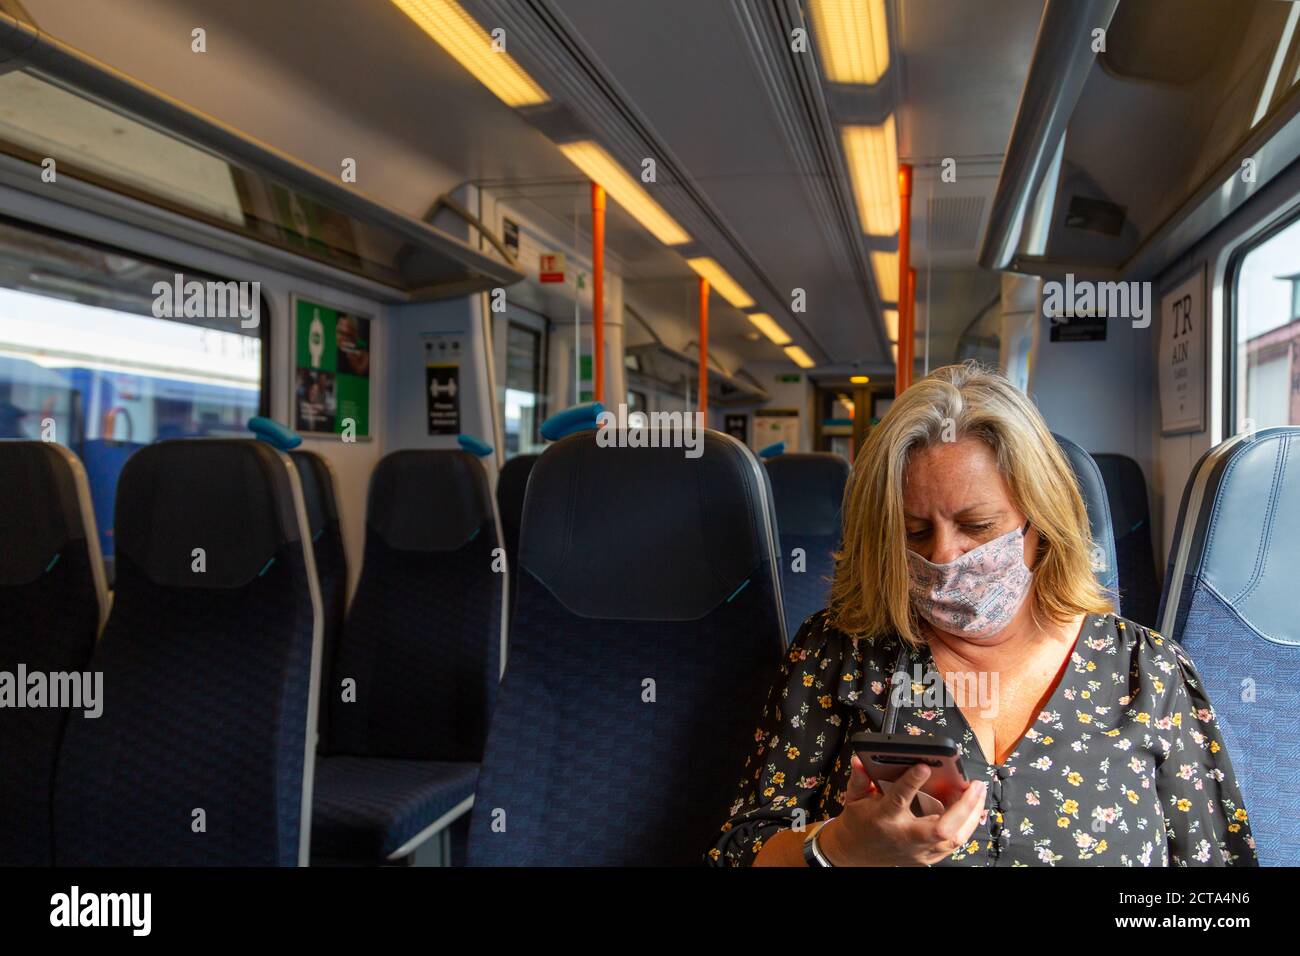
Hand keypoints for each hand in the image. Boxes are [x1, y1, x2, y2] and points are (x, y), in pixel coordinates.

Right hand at [817, 758, 986, 865]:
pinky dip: (967, 825)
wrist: (857, 855)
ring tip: (979, 792)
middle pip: (940, 828)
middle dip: (962, 807)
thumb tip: (860, 759)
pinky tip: (974, 809)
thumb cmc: (859, 823)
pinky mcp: (928, 858)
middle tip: (975, 785)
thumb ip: (860, 778)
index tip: (924, 766)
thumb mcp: (855, 797)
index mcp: (884, 818)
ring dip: (971, 815)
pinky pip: (954, 843)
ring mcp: (919, 851)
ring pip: (954, 838)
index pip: (899, 800)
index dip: (912, 783)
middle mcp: (904, 837)